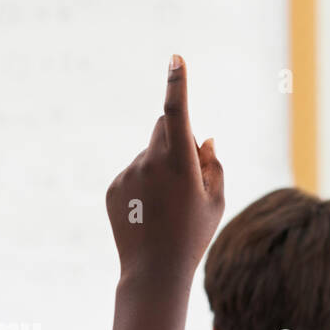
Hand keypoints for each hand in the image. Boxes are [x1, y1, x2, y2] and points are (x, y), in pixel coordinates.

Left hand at [104, 55, 224, 284]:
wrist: (154, 270)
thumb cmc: (193, 235)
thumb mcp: (215, 199)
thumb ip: (213, 163)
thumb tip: (205, 138)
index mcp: (179, 162)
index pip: (177, 112)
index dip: (177, 83)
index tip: (175, 58)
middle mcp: (149, 163)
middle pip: (162, 127)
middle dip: (176, 137)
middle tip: (187, 172)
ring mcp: (128, 175)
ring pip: (148, 155)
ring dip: (158, 168)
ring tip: (165, 207)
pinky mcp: (113, 188)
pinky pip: (132, 174)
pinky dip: (141, 185)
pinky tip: (148, 213)